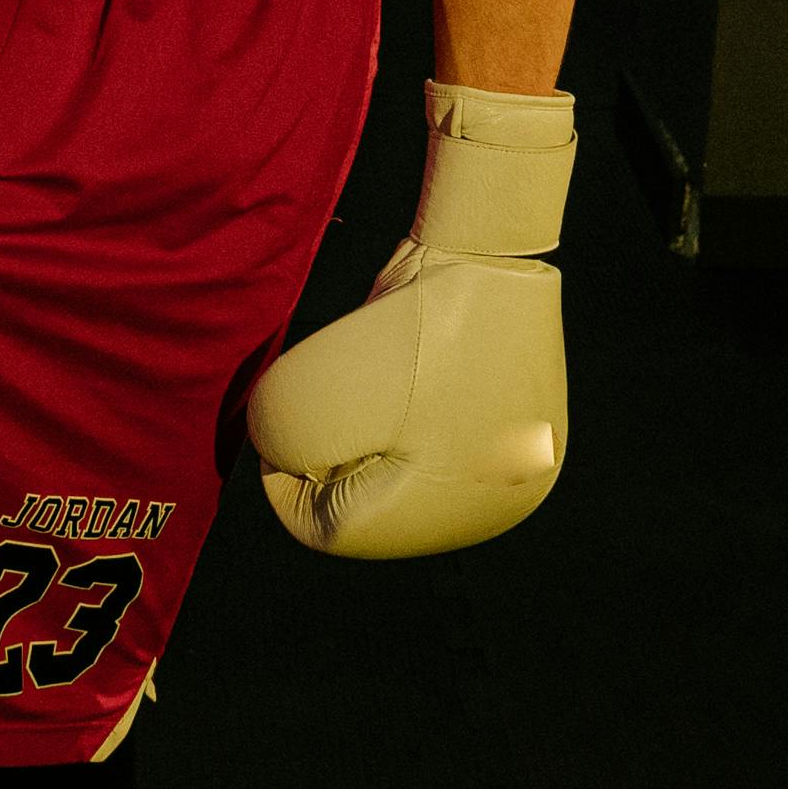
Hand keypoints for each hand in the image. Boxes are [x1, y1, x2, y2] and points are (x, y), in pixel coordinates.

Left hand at [246, 80, 573, 558]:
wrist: (486, 258)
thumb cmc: (399, 336)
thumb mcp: (305, 396)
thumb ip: (279, 442)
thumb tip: (284, 456)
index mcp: (448, 519)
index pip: (329, 531)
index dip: (283, 481)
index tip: (276, 425)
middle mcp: (492, 507)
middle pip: (370, 509)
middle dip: (329, 458)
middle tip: (326, 395)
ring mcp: (508, 468)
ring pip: (400, 474)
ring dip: (366, 433)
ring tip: (370, 380)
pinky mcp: (511, 431)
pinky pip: (435, 445)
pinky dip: (401, 417)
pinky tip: (403, 377)